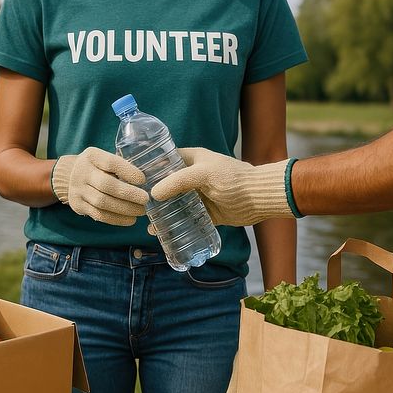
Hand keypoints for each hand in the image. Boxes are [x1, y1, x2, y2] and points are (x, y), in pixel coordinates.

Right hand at [52, 147, 148, 226]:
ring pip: (102, 202)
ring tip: (141, 211)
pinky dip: (116, 219)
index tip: (143, 180)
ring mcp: (78, 190)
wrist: (69, 176)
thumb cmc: (97, 167)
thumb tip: (148, 178)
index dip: (128, 171)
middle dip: (128, 194)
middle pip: (106, 185)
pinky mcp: (78, 205)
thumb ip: (121, 165)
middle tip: (145, 199)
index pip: (110, 163)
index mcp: (92, 156)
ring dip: (124, 208)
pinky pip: (99, 215)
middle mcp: (82, 172)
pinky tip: (130, 220)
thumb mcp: (104, 158)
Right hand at [151, 148, 293, 226]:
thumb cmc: (233, 178)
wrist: (259, 198)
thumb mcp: (203, 173)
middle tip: (138, 206)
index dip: (150, 168)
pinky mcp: (207, 212)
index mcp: (192, 159)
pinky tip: (163, 233)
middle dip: (154, 196)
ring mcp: (200, 195)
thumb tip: (154, 194)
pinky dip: (176, 225)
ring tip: (149, 224)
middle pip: (168, 185)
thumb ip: (178, 181)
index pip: (165, 160)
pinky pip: (187, 219)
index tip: (134, 179)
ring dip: (163, 213)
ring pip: (176, 204)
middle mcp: (193, 176)